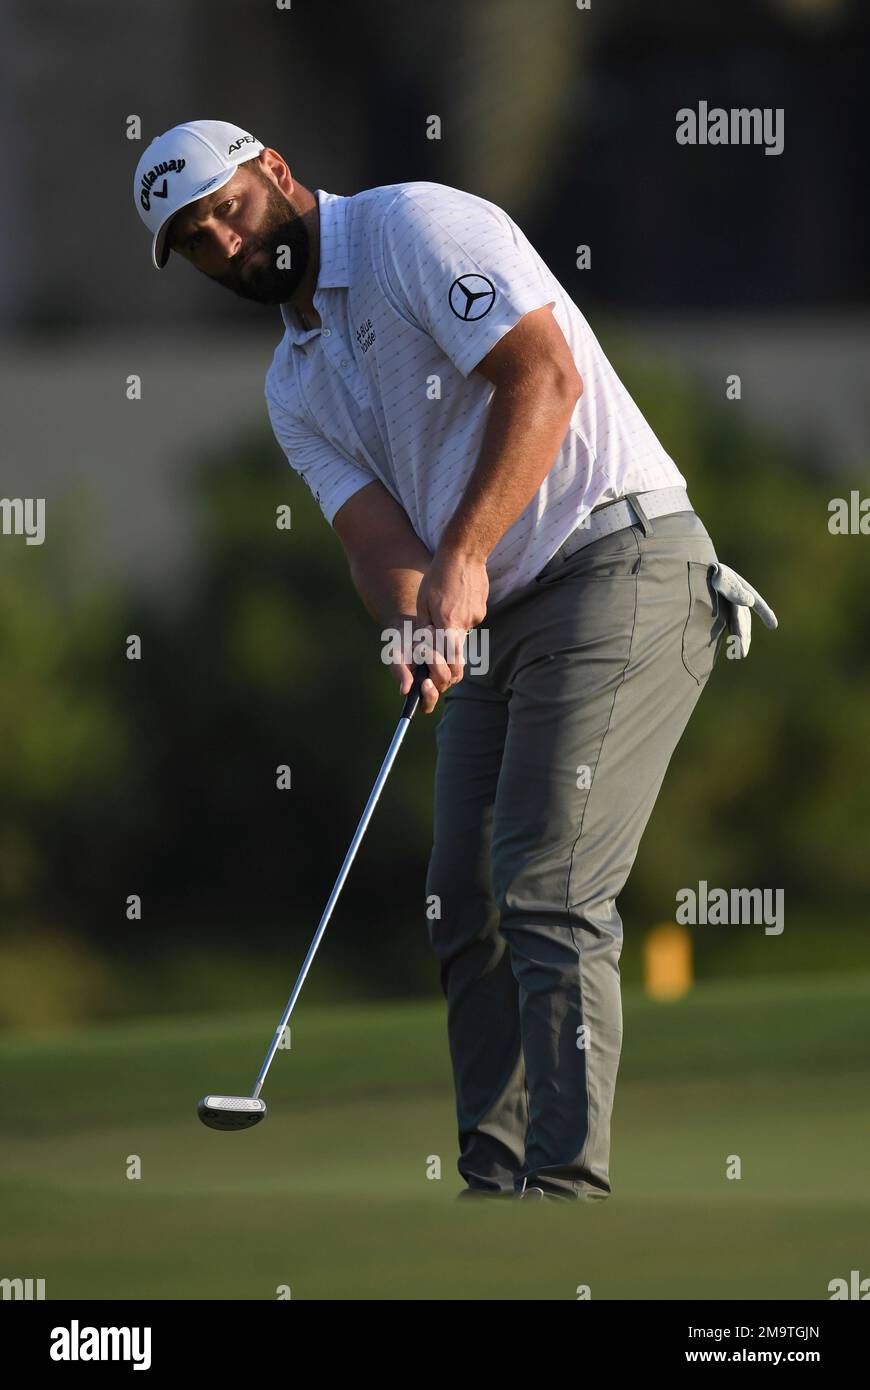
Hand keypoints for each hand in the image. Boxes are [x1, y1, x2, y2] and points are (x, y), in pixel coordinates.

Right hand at [383, 611, 448, 715]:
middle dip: (432, 659)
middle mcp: (436, 685)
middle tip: (420, 645)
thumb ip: (400, 673)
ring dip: (441, 649)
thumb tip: (404, 691)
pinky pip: (459, 656)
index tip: (425, 682)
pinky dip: (450, 644)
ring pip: (454, 668)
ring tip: (428, 636)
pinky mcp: (457, 662)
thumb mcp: (396, 656)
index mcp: (419, 690)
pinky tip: (441, 633)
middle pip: (443, 680)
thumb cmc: (402, 646)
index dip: (429, 695)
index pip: (427, 704)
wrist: (415, 628)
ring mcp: (449, 675)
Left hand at [415, 545, 488, 695]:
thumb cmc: (438, 576)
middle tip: (435, 656)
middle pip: (458, 655)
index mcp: (449, 624)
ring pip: (461, 635)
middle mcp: (466, 624)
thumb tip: (427, 651)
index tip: (433, 676)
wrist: (465, 552)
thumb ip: (427, 629)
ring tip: (442, 610)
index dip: (444, 674)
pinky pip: (468, 621)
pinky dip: (459, 617)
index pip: (451, 662)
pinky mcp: (482, 610)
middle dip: (448, 662)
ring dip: (450, 632)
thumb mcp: (423, 603)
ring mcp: (476, 617)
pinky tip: (454, 599)